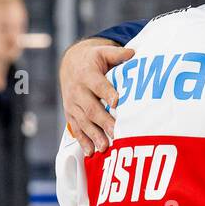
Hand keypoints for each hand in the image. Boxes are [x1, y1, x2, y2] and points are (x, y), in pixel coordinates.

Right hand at [60, 38, 133, 153]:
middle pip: (91, 108)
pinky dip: (83, 142)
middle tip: (116, 132)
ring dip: (94, 135)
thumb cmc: (94, 60)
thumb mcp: (103, 52)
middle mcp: (78, 91)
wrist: (70, 64)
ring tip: (105, 147)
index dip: (107, 93)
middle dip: (103, 121)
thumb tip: (134, 54)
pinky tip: (91, 153)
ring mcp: (73, 104)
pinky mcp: (71, 115)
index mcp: (87, 74)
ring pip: (83, 122)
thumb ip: (118, 53)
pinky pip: (76, 129)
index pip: (98, 85)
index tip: (118, 102)